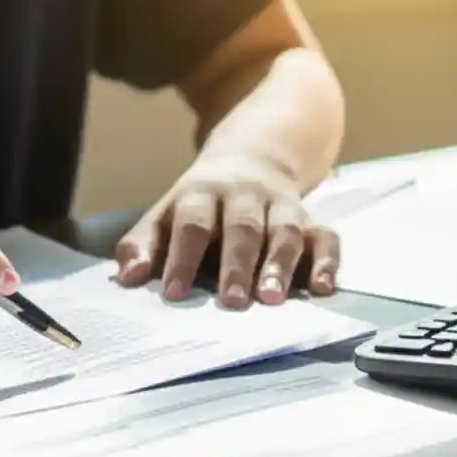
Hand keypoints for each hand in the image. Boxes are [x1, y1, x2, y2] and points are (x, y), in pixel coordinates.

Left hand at [115, 160, 338, 307]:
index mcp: (201, 194)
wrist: (252, 155)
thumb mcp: (165, 214)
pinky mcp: (311, 217)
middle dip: (237, 264)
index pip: (191, 224)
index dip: (182, 258)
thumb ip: (143, 245)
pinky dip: (328, 262)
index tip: (174, 293)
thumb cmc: (200, 203)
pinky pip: (326, 236)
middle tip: (232, 302)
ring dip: (281, 264)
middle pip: (242, 226)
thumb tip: (129, 277)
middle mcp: (244, 195)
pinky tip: (323, 289)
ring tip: (272, 299)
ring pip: (286, 230)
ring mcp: (281, 205)